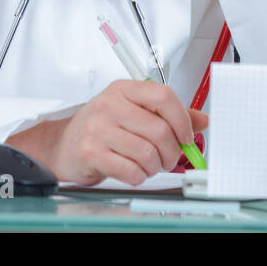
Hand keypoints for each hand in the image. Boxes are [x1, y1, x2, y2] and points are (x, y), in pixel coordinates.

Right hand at [44, 80, 209, 185]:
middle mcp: (109, 105)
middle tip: (169, 158)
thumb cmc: (102, 127)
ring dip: (155, 166)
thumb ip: (168, 114)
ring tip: (150, 165)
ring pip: (147, 153)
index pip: (163, 96)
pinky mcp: (91, 153)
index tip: (186, 135)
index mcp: (124, 89)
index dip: (182, 119)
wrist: (64, 145)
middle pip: (159, 129)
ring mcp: (98, 129)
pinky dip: (139, 176)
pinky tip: (135, 172)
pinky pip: (130, 170)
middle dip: (172, 151)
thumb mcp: (133, 111)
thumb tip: (202, 120)